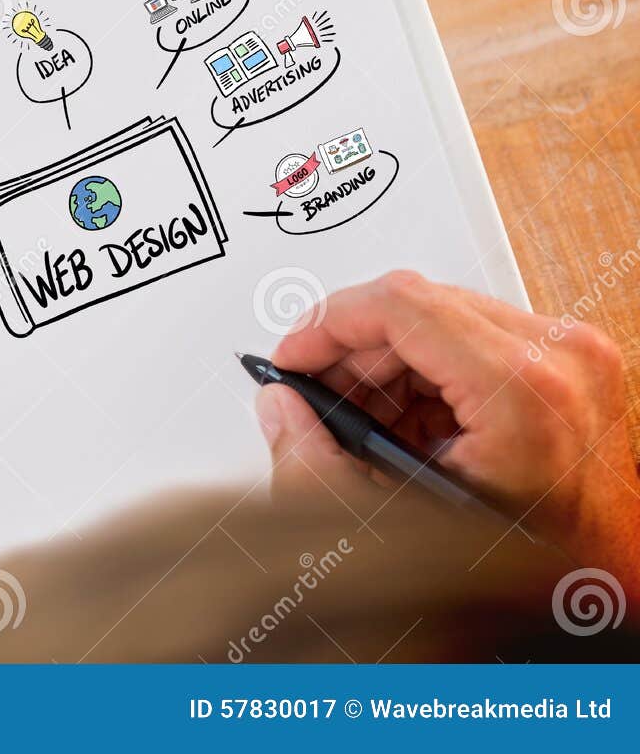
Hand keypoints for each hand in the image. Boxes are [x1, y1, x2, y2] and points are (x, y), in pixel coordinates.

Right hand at [254, 271, 639, 580]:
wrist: (608, 584)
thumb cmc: (538, 570)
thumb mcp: (400, 522)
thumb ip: (316, 460)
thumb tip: (282, 406)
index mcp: (522, 388)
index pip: (400, 304)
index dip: (329, 324)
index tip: (295, 354)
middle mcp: (560, 357)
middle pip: (419, 306)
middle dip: (355, 352)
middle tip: (319, 396)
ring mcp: (574, 356)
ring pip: (443, 317)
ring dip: (391, 364)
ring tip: (370, 425)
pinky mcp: (575, 363)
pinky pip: (478, 336)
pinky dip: (431, 374)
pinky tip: (411, 425)